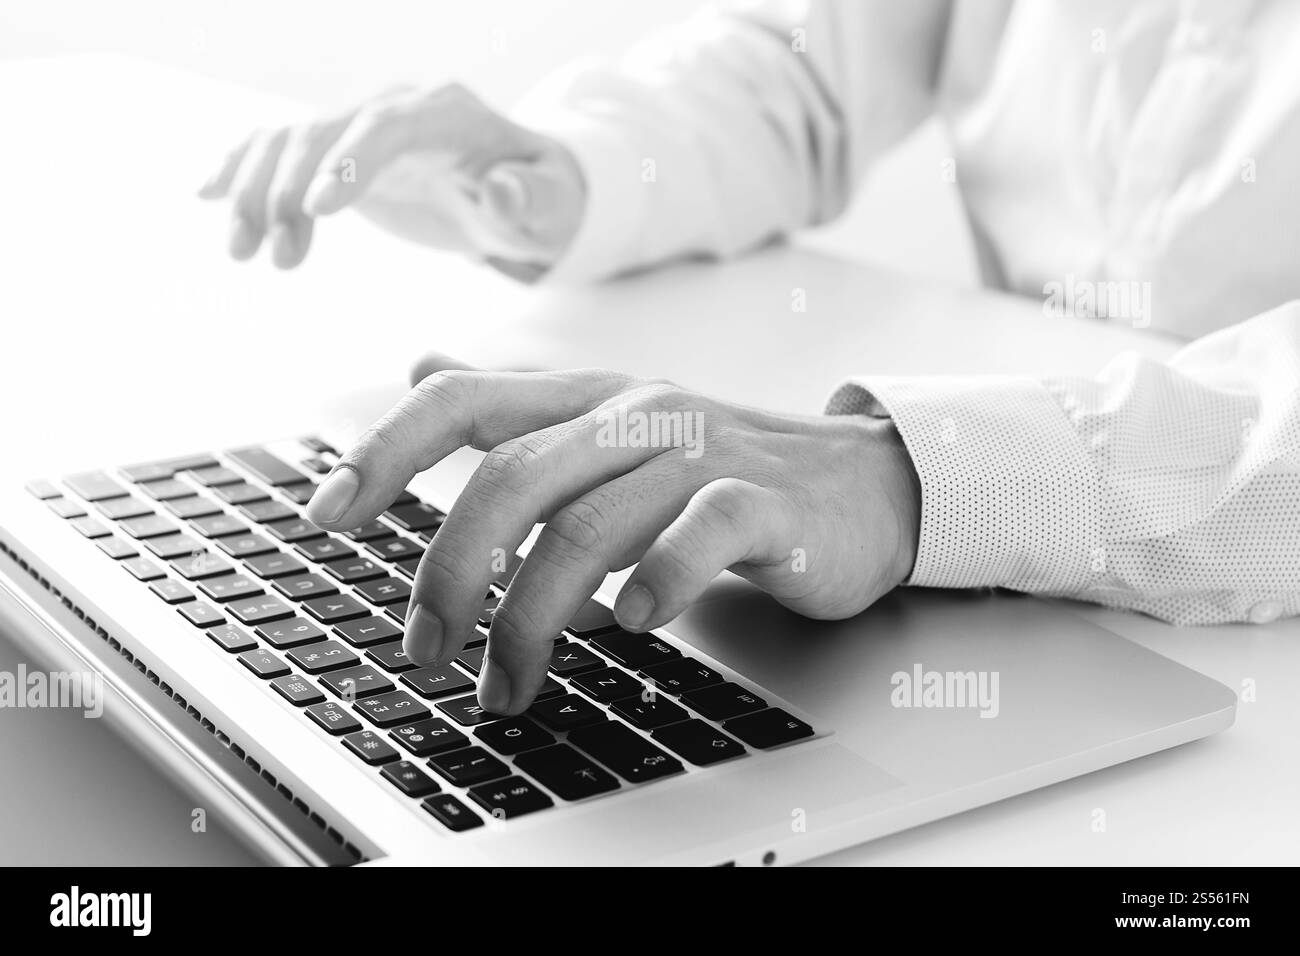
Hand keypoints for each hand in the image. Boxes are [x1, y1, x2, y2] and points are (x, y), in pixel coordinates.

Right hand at [198, 84, 585, 270]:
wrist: (523, 189)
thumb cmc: (541, 200)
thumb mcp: (550, 205)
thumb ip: (531, 199)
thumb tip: (504, 191)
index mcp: (449, 114)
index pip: (391, 127)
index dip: (349, 163)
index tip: (317, 211)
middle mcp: (396, 106)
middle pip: (325, 131)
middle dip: (287, 189)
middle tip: (268, 254)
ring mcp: (362, 123)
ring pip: (292, 140)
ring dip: (256, 191)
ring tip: (242, 251)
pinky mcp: (340, 148)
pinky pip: (283, 148)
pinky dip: (243, 168)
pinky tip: (207, 196)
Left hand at [305, 363, 920, 714]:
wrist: (864, 482)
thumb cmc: (726, 468)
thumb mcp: (613, 423)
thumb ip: (519, 401)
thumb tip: (422, 363)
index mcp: (588, 397)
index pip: (465, 399)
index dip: (384, 450)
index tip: (325, 514)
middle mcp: (635, 412)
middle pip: (510, 478)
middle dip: (451, 572)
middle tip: (428, 649)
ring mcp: (702, 451)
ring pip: (589, 524)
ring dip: (531, 618)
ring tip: (507, 685)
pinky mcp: (765, 501)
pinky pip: (700, 534)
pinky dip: (657, 581)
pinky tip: (633, 626)